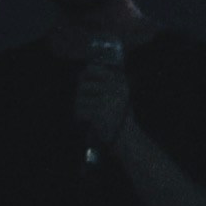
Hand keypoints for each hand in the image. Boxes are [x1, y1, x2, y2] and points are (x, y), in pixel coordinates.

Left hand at [74, 42, 136, 156]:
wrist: (126, 136)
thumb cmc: (120, 115)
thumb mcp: (119, 94)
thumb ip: (107, 82)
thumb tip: (83, 72)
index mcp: (120, 81)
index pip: (92, 69)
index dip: (84, 75)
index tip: (83, 81)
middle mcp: (114, 88)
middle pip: (83, 85)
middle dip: (80, 95)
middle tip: (85, 103)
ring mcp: (107, 100)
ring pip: (79, 99)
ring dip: (80, 108)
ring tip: (87, 114)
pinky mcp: (99, 113)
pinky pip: (79, 111)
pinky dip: (79, 117)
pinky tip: (86, 121)